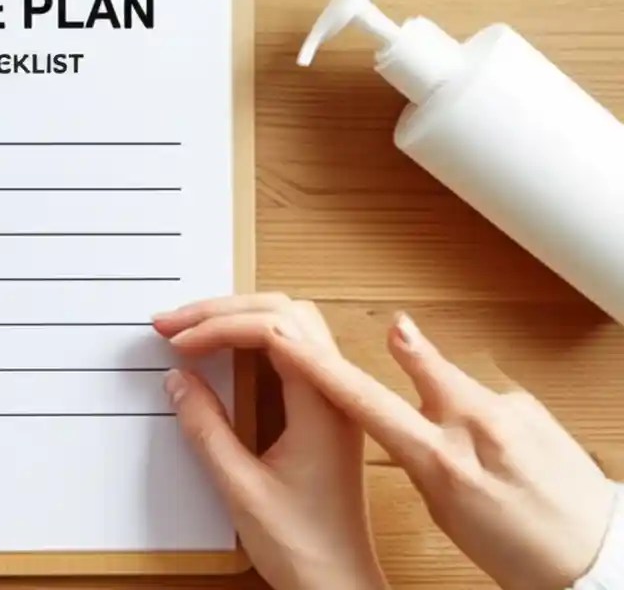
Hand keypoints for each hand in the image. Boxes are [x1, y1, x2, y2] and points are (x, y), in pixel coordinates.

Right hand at [153, 294, 388, 589]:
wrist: (340, 586)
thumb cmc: (305, 549)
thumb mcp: (240, 489)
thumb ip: (206, 429)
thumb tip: (179, 381)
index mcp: (324, 409)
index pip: (274, 331)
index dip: (218, 326)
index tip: (178, 342)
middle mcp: (336, 394)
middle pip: (286, 313)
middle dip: (225, 310)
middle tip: (174, 324)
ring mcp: (333, 400)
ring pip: (291, 326)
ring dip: (239, 320)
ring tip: (192, 331)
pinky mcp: (323, 412)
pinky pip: (292, 352)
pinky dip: (251, 341)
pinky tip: (220, 354)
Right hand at [270, 312, 614, 589]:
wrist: (593, 557)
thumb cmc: (522, 553)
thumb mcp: (445, 513)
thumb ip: (421, 458)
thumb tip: (406, 425)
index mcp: (442, 462)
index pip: (365, 401)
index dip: (322, 366)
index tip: (293, 340)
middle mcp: (478, 427)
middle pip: (424, 368)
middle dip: (406, 348)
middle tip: (395, 328)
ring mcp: (511, 411)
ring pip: (458, 384)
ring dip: (449, 398)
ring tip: (472, 445)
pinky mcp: (534, 406)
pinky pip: (491, 400)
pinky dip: (486, 418)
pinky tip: (503, 449)